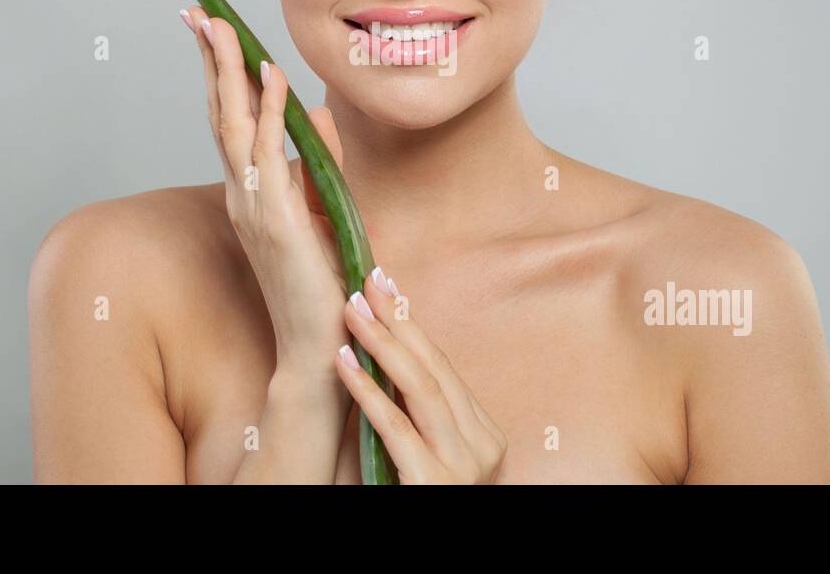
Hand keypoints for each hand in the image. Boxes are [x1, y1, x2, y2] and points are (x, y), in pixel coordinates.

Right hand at [180, 6, 351, 372]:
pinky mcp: (276, 220)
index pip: (230, 120)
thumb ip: (316, 161)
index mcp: (249, 190)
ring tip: (221, 26)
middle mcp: (242, 193)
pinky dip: (268, 111)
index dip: (219, 73)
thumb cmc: (320, 279)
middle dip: (210, 60)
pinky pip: (269, 155)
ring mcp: (254, 206)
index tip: (210, 29)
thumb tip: (312, 115)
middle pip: (221, 113)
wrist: (318, 342)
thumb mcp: (321, 207)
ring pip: (234, 125)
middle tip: (198, 12)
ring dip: (228, 72)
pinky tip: (269, 76)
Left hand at [334, 266, 507, 483]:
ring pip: (419, 390)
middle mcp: (483, 447)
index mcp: (484, 434)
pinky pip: (397, 429)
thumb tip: (388, 349)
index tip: (386, 284)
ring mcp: (463, 468)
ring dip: (380, 344)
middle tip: (365, 283)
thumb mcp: (429, 452)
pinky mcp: (434, 484)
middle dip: (396, 321)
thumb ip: (418, 414)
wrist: (431, 555)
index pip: (443, 368)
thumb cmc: (419, 498)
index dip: (412, 324)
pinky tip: (344, 364)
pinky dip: (368, 391)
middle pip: (433, 370)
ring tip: (351, 311)